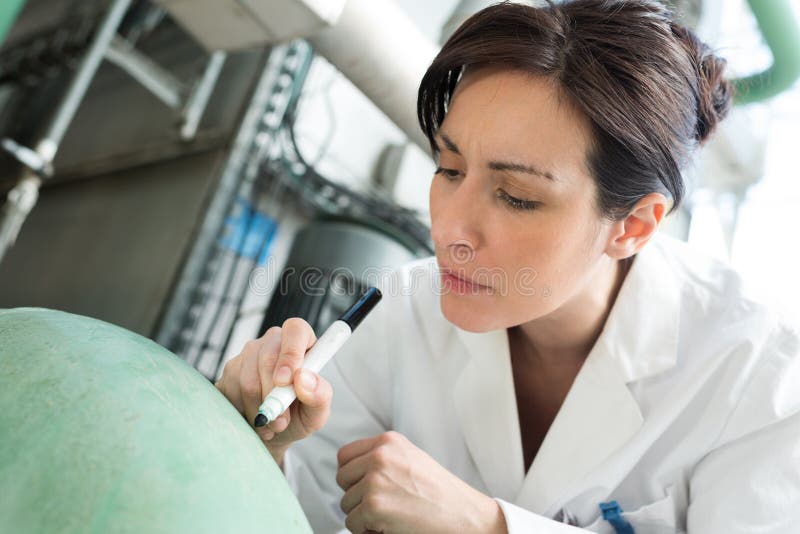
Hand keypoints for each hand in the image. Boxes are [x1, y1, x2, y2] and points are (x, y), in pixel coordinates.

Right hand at [214, 318, 333, 463]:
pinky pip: (231, 390)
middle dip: (274, 395)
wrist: (274, 434)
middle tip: (281, 420)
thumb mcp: (317, 413)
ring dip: (259, 408)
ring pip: (248, 379)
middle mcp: (274, 343)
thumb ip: (320, 395)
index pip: (296, 330)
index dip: (290, 353)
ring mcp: (248, 354)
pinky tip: (254, 418)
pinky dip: (244, 411)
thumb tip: (303, 378)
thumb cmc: (300, 416)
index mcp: (302, 344)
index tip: (286, 381)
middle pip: (267, 357)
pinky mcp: (229, 370)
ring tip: (271, 424)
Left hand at [336, 431, 506, 532]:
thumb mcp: (410, 459)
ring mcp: (375, 480)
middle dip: (356, 496)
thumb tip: (348, 471)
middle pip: (342, 479)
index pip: (345, 456)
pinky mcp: (374, 506)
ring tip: (392, 515)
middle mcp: (380, 456)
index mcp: (388, 442)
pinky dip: (367, 531)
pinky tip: (390, 526)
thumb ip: (382, 458)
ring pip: (346, 504)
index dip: (352, 476)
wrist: (464, 516)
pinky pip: (353, 524)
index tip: (366, 487)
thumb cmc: (440, 493)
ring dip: (363, 515)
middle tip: (381, 505)